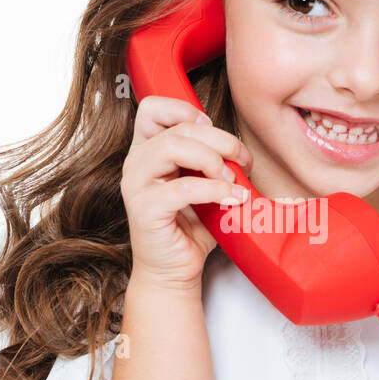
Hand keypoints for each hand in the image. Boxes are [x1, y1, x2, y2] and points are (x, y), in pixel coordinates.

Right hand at [120, 95, 253, 292]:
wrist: (175, 272)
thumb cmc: (191, 228)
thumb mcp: (203, 183)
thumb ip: (210, 159)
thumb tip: (236, 146)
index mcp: (147, 151)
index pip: (153, 108)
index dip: (186, 111)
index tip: (212, 130)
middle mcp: (136, 163)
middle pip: (176, 128)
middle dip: (218, 139)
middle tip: (242, 159)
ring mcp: (136, 186)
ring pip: (171, 148)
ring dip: (211, 160)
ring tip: (231, 181)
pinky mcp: (145, 210)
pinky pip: (182, 187)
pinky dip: (213, 190)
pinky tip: (232, 199)